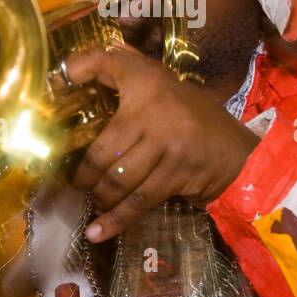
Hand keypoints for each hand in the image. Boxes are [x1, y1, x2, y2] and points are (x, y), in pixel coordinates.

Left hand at [63, 44, 259, 241]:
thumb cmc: (196, 120)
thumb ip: (129, 75)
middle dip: (84, 174)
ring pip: (116, 178)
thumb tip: (78, 68)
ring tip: (95, 198)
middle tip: (77, 181)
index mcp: (149, 80)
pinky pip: (137, 201)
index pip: (109, 63)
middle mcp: (154, 108)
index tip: (58, 80)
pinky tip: (96, 232)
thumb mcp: (166, 88)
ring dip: (100, 195)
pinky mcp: (176, 173)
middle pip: (102, 148)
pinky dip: (114, 221)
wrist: (239, 154)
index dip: (80, 68)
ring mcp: (166, 143)